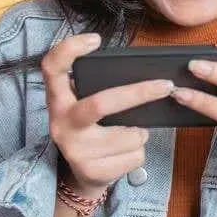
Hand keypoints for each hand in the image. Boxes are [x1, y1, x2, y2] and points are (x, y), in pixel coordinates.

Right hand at [41, 33, 174, 196]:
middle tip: (165, 85)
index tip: (95, 39)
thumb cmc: (92, 131)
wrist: (82, 176)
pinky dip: (139, 152)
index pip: (51, 68)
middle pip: (101, 103)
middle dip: (139, 93)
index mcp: (58, 101)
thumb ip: (99, 90)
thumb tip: (144, 76)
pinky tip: (125, 153)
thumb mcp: (85, 106)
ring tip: (130, 134)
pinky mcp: (91, 170)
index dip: (69, 49)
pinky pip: (134, 155)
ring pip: (129, 134)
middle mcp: (61, 124)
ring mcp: (75, 149)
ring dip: (141, 132)